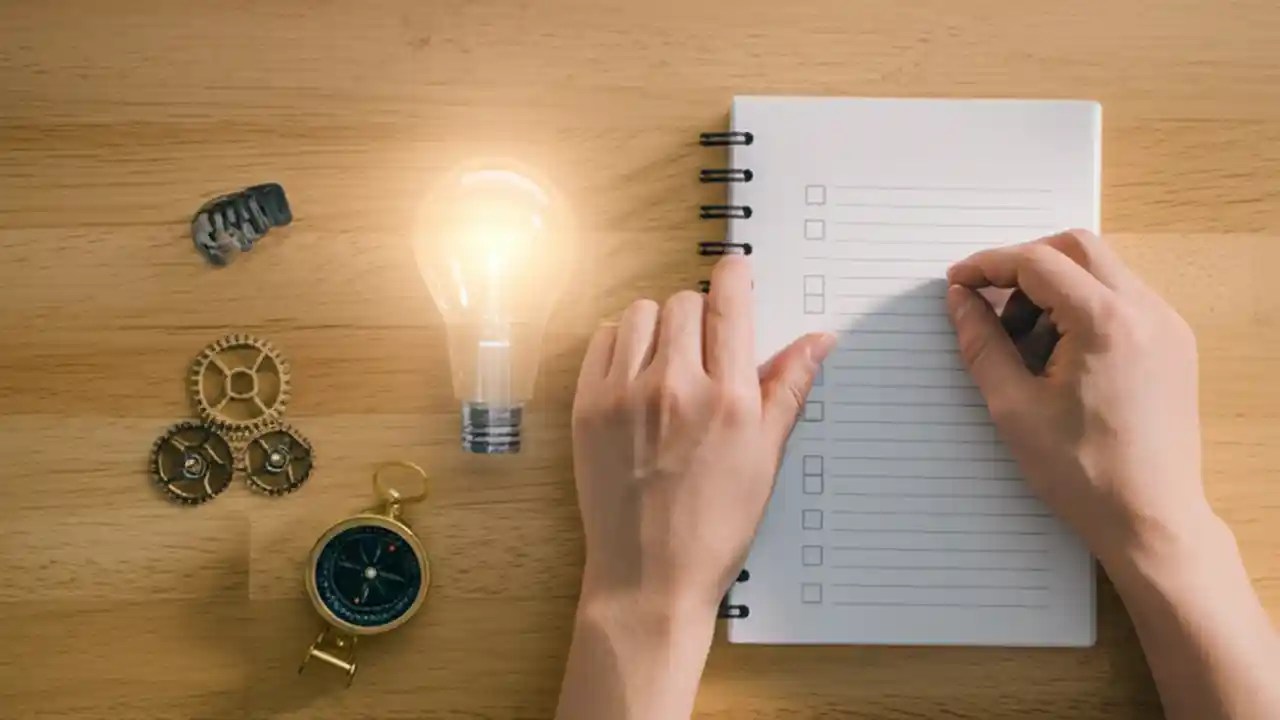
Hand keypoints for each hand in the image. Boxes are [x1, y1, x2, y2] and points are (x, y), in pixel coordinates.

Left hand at [571, 256, 835, 611]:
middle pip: (685, 302)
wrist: (649, 577)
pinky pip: (602, 340)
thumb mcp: (765, 458)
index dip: (735, 276)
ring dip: (659, 325)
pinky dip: (621, 344)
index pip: (730, 305)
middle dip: (701, 314)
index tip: (737, 270)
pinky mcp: (587, 407)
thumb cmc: (714, 527)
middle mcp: (675, 388)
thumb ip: (789, 388)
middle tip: (706, 349)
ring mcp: (624, 395)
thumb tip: (818, 340)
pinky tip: (636, 374)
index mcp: (728, 400)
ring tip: (669, 361)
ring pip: (640, 313)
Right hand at [945, 229, 1209, 567]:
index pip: (1038, 262)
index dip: (989, 265)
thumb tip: (960, 301)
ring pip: (1101, 270)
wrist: (1151, 518)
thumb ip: (982, 343)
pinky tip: (1059, 354)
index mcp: (1106, 323)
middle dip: (1024, 265)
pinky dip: (1083, 307)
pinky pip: (1122, 300)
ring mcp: (1166, 326)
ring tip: (1025, 343)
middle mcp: (1146, 312)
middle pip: (1076, 248)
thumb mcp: (1013, 407)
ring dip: (1054, 287)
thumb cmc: (1082, 473)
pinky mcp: (1173, 345)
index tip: (958, 283)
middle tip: (989, 301)